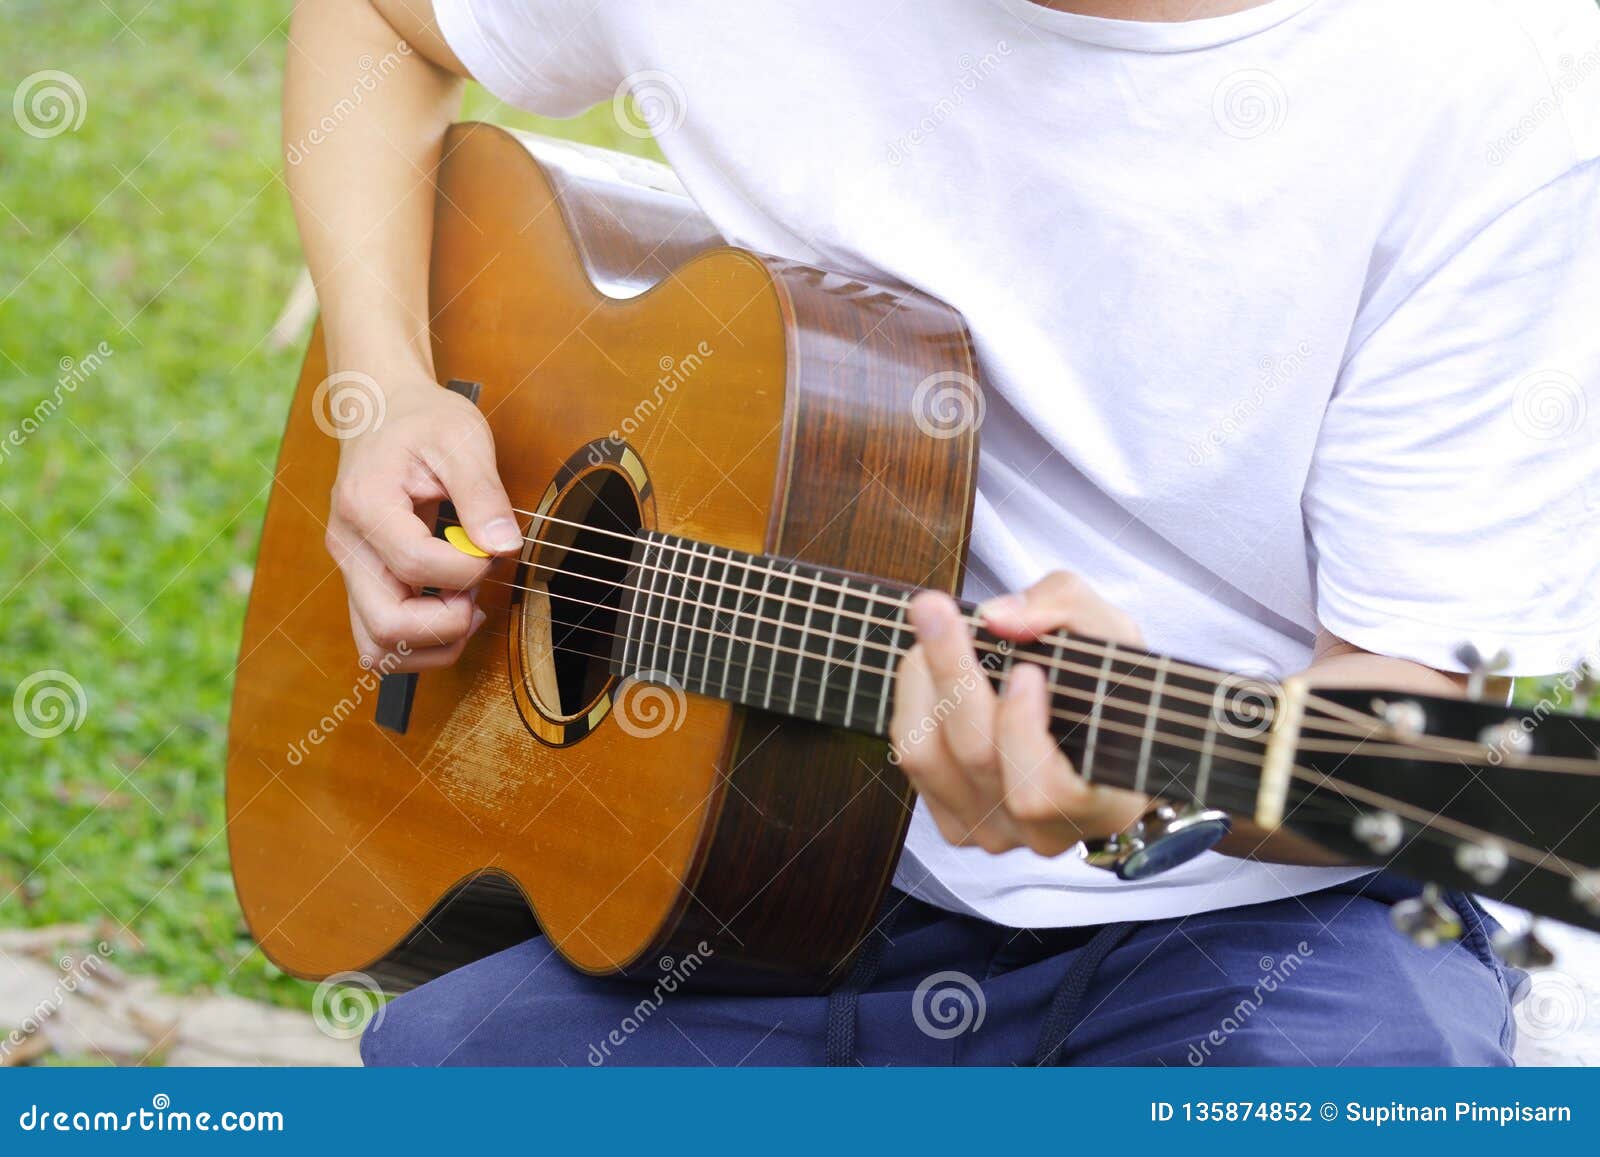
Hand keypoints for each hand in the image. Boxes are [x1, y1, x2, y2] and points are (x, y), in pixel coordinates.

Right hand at [323, 372, 521, 671]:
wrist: (382, 412)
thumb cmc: (421, 421)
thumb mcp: (462, 439)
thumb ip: (483, 493)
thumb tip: (505, 546)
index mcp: (367, 505)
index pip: (415, 564)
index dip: (467, 568)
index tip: (492, 546)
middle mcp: (348, 546)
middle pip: (386, 627)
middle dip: (447, 622)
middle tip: (477, 591)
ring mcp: (351, 570)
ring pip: (378, 648)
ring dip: (433, 643)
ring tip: (466, 605)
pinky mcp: (363, 582)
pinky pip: (381, 640)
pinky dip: (422, 641)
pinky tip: (452, 607)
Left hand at [891, 572, 1150, 855]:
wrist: (1092, 730)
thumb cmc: (1108, 687)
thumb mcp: (1109, 632)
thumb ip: (1065, 610)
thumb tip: (998, 618)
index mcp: (1104, 804)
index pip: (1047, 791)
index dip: (1024, 730)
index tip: (1025, 670)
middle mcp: (1043, 833)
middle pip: (976, 756)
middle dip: (953, 671)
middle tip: (935, 607)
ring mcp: (992, 834)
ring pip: (928, 756)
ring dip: (923, 682)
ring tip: (937, 633)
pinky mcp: (953, 823)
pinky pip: (910, 758)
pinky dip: (913, 702)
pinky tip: (931, 668)